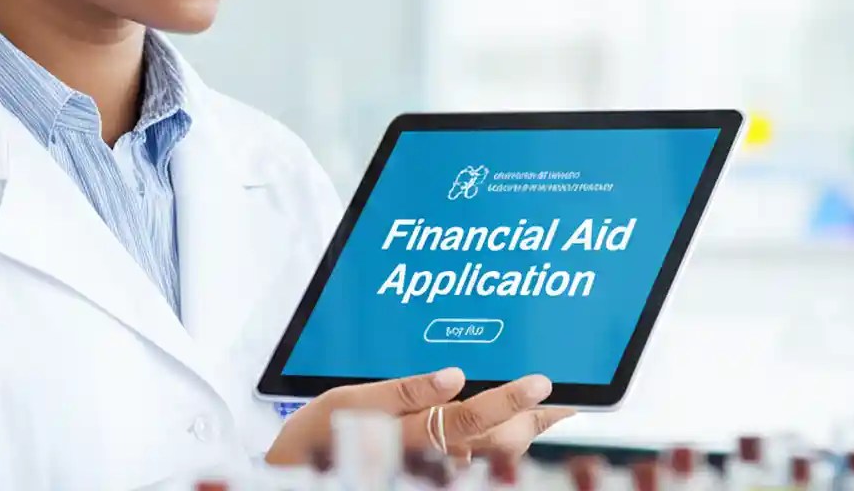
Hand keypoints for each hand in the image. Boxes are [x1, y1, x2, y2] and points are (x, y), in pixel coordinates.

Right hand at [264, 368, 572, 466]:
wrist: (293, 476)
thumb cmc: (316, 436)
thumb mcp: (346, 402)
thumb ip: (402, 390)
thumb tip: (451, 376)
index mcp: (407, 436)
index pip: (470, 418)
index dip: (509, 400)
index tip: (540, 381)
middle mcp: (425, 460)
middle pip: (493, 442)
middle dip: (530, 416)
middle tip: (560, 392)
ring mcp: (430, 472)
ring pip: (490, 455)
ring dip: (522, 430)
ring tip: (550, 406)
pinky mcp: (426, 474)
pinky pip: (473, 460)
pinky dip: (499, 442)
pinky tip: (514, 424)